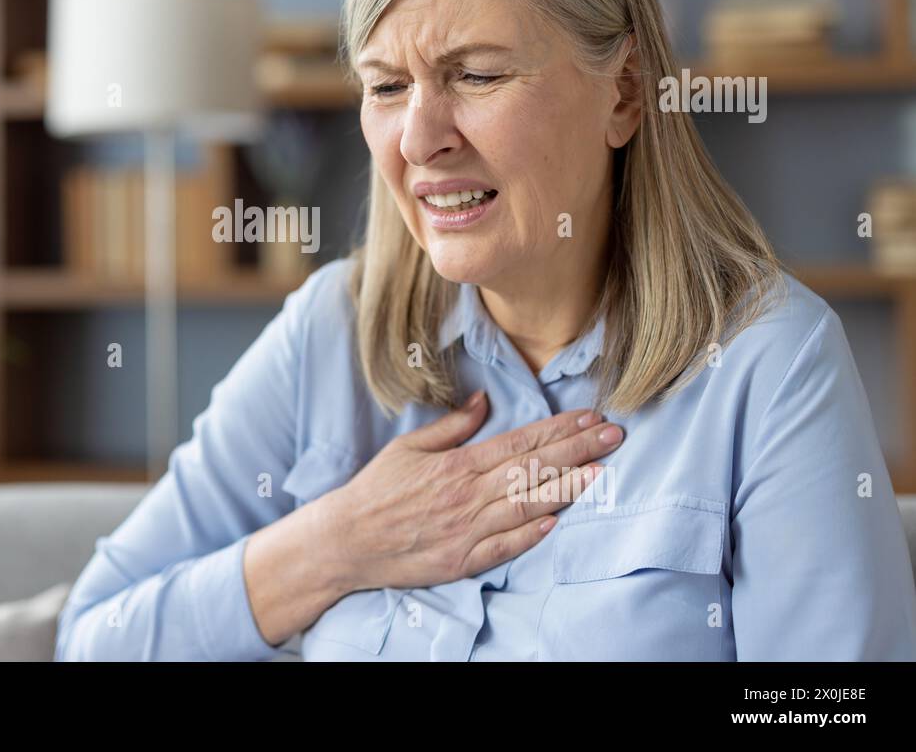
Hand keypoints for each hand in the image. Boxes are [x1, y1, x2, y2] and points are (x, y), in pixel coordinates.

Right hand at [321, 391, 623, 593]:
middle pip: (532, 470)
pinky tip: (557, 521)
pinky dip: (530, 536)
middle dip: (578, 450)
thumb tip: (483, 399)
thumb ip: (451, 426)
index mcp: (456, 465)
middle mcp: (466, 496)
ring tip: (602, 472)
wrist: (346, 540)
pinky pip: (503, 548)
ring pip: (526, 506)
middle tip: (615, 435)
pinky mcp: (461, 560)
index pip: (519, 443)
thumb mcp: (408, 447)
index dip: (559, 428)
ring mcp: (466, 530)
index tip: (591, 416)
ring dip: (567, 489)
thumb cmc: (376, 490)